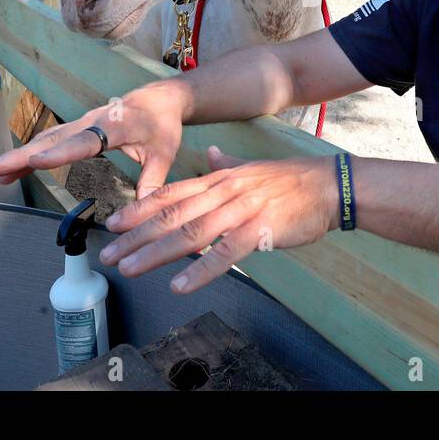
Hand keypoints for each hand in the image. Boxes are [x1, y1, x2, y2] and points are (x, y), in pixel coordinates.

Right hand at [0, 81, 184, 194]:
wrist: (159, 99)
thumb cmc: (162, 125)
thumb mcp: (164, 153)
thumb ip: (153, 181)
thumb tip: (144, 212)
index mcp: (114, 126)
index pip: (84, 142)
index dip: (59, 153)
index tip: (35, 161)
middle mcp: (92, 122)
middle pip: (53, 139)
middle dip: (23, 154)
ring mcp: (82, 124)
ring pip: (47, 139)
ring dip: (21, 155)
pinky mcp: (78, 129)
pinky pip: (51, 141)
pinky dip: (31, 153)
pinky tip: (13, 170)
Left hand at [99, 146, 338, 293]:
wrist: (329, 186)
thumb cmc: (291, 182)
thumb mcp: (252, 169)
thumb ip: (226, 164)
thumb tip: (208, 154)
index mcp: (218, 179)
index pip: (170, 194)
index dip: (139, 209)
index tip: (114, 224)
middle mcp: (223, 192)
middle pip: (171, 214)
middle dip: (136, 235)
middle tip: (109, 252)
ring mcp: (240, 211)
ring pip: (190, 233)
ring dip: (156, 252)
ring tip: (131, 267)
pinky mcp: (260, 231)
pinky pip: (225, 252)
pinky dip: (201, 270)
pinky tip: (180, 285)